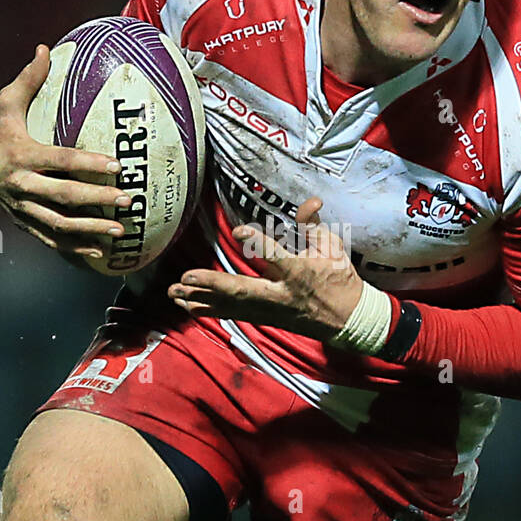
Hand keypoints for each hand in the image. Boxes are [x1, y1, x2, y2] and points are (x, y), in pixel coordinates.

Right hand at [0, 45, 129, 258]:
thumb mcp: (4, 101)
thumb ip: (28, 78)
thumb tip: (46, 48)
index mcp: (22, 154)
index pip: (61, 161)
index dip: (89, 164)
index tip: (117, 166)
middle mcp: (22, 185)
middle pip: (64, 197)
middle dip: (97, 201)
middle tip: (127, 201)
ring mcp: (22, 207)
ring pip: (58, 224)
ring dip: (89, 230)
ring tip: (119, 232)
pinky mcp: (22, 222)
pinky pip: (49, 238)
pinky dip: (73, 248)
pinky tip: (99, 252)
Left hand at [167, 198, 363, 340]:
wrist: (347, 319)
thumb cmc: (339, 278)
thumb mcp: (332, 246)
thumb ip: (313, 225)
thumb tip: (311, 202)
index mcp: (300, 273)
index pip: (277, 256)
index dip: (258, 244)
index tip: (239, 232)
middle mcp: (281, 294)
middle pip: (243, 290)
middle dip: (213, 284)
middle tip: (185, 278)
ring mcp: (271, 310)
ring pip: (231, 307)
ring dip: (201, 299)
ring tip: (173, 292)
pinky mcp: (264, 318)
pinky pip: (232, 315)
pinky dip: (209, 310)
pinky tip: (187, 306)